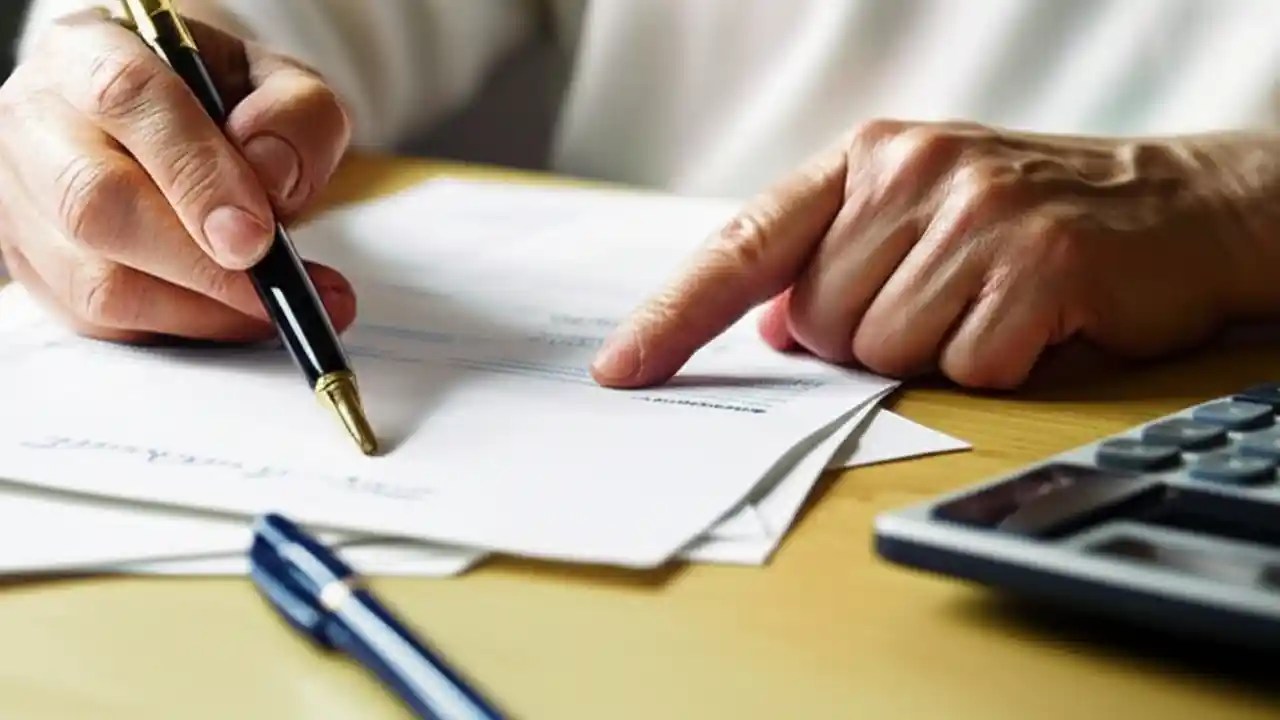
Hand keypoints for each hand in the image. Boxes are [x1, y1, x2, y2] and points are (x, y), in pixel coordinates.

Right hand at [0, 10, 353, 342]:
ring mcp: (24, 199)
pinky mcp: (34, 265)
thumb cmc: (222, 101)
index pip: (127, 99)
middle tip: (273, 289)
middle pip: (95, 203)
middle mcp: (37, 120)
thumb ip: (294, 116)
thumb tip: (272, 177)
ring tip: (276, 309)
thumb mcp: (279, 84)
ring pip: (93, 279)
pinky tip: (236, 319)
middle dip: (196, 261)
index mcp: (91, 50)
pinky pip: (98, 321)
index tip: (256, 236)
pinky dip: (178, 330)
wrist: (174, 121)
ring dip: (198, 310)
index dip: (196, 175)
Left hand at [591, 120, 1279, 388]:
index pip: (744, 244)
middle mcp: (913, 171)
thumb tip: (765, 326)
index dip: (676, 313)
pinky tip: (1030, 320)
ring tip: (986, 303)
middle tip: (939, 299)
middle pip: (815, 321)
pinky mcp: (1039, 264)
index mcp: (866, 157)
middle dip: (863, 338)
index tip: (623, 369)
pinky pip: (965, 368)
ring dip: (931, 352)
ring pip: (882, 352)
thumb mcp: (917, 212)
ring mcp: (978, 213)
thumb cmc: (1026, 218)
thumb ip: (831, 258)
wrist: (1176, 205)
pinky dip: (995, 366)